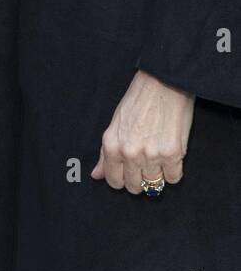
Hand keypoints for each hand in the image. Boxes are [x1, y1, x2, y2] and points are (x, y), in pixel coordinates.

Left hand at [91, 70, 194, 193]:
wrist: (162, 83)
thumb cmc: (138, 101)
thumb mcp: (115, 124)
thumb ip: (105, 153)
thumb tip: (96, 175)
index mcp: (112, 145)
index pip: (114, 181)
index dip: (122, 179)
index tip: (129, 173)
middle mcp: (129, 153)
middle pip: (134, 187)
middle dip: (140, 179)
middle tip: (146, 164)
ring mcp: (151, 155)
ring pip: (154, 185)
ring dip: (157, 175)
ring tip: (158, 157)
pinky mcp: (172, 154)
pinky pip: (173, 178)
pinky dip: (173, 170)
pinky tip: (170, 155)